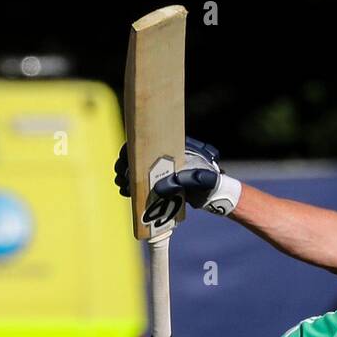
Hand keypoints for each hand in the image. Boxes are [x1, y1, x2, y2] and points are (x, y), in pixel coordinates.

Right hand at [114, 137, 237, 217]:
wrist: (217, 194)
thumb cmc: (209, 181)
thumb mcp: (196, 180)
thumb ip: (179, 182)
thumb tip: (157, 188)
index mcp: (171, 147)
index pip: (144, 142)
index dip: (130, 151)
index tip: (123, 163)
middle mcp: (164, 156)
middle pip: (137, 156)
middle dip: (125, 166)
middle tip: (120, 178)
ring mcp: (163, 169)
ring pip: (138, 169)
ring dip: (127, 177)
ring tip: (122, 187)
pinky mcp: (164, 182)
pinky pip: (144, 182)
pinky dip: (135, 187)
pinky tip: (128, 193)